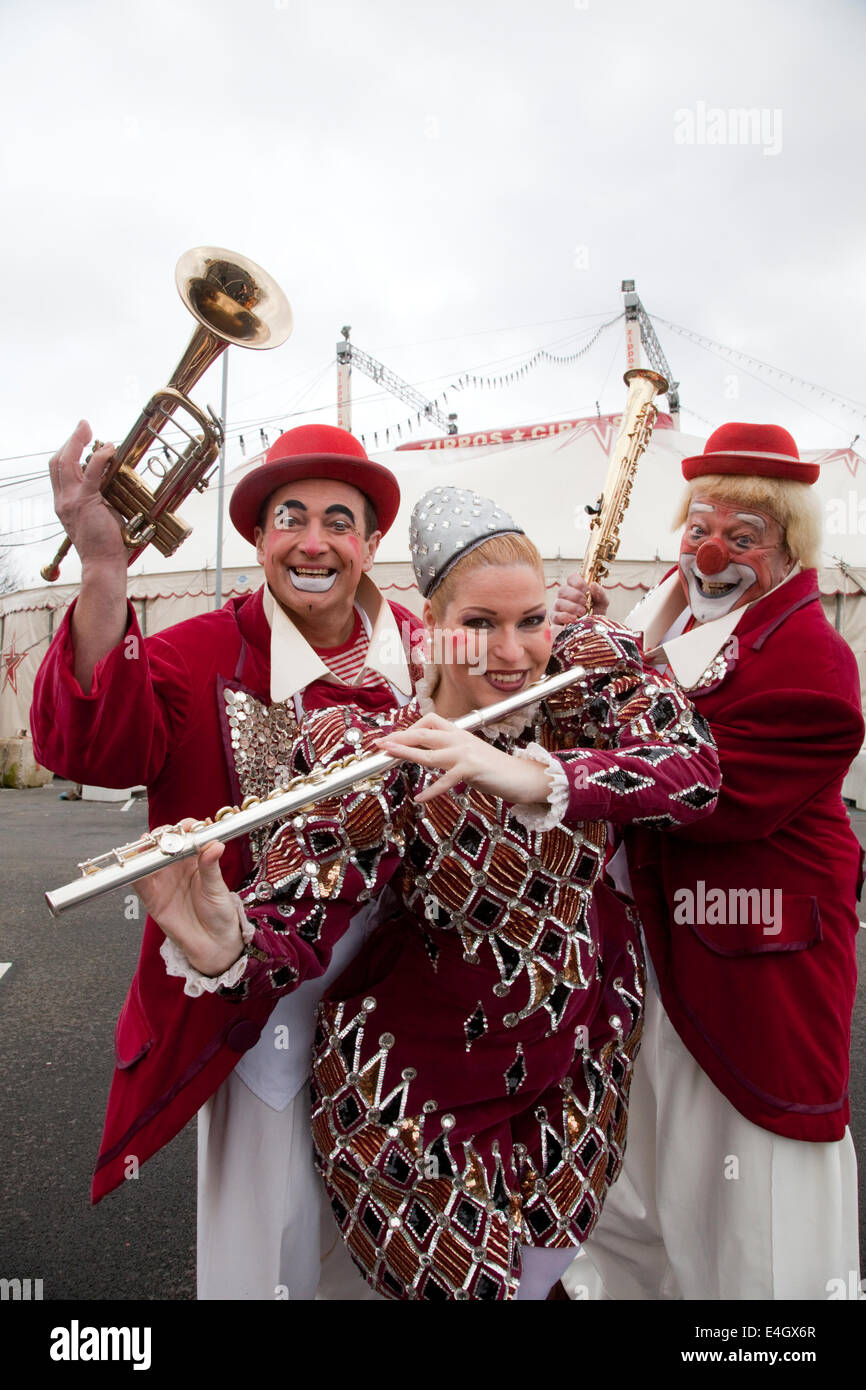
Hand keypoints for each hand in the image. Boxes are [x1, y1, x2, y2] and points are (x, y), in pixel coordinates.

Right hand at [49, 420, 127, 569]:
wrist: (103, 562)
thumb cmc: (106, 543)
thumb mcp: (98, 516)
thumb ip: (99, 498)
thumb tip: (113, 482)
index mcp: (64, 504)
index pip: (58, 471)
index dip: (67, 451)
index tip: (79, 439)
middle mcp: (63, 500)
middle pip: (57, 461)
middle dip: (70, 440)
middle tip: (83, 426)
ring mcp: (71, 501)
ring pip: (67, 462)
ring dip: (78, 441)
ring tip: (90, 430)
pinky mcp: (85, 502)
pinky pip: (91, 472)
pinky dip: (100, 457)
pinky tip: (108, 449)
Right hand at [133, 825, 243, 976]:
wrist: (213, 944)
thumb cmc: (219, 914)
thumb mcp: (217, 889)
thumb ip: (211, 867)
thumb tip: (215, 845)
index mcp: (195, 860)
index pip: (186, 836)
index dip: (184, 828)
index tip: (188, 827)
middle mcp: (176, 867)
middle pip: (163, 843)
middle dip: (161, 835)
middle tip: (165, 836)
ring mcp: (162, 881)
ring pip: (147, 859)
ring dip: (144, 850)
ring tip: (149, 847)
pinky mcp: (151, 898)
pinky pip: (138, 883)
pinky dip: (133, 873)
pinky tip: (135, 866)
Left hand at [374, 712, 550, 804]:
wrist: (519, 776)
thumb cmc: (492, 767)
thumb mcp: (467, 754)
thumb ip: (448, 752)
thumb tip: (425, 755)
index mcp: (458, 732)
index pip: (429, 721)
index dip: (409, 728)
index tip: (394, 738)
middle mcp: (459, 739)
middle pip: (423, 733)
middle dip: (399, 737)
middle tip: (380, 743)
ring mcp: (465, 753)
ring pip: (429, 752)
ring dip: (405, 753)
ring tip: (388, 754)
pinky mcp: (472, 769)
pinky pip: (446, 780)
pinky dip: (432, 790)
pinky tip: (420, 798)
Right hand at [552, 572, 608, 626]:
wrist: (593, 632)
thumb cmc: (596, 615)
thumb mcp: (602, 604)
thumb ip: (600, 593)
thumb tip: (593, 584)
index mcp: (575, 589)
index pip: (571, 578)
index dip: (577, 582)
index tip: (586, 589)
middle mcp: (564, 597)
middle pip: (562, 590)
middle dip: (575, 596)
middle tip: (585, 602)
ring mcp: (558, 608)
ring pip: (559, 602)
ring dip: (572, 607)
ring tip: (582, 612)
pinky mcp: (555, 620)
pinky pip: (556, 616)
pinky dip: (565, 616)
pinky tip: (574, 619)